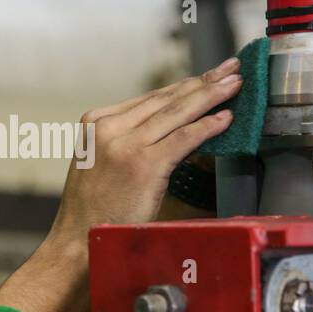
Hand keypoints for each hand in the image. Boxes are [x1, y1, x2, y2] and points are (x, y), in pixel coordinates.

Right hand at [0, 59, 239, 311]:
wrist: (77, 243)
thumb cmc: (93, 212)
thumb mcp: (100, 163)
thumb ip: (126, 141)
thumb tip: (168, 127)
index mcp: (96, 123)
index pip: (149, 98)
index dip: (183, 85)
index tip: (206, 76)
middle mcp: (108, 127)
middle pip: (165, 98)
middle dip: (203, 81)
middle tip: (231, 67)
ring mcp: (125, 144)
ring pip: (177, 112)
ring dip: (211, 95)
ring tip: (235, 83)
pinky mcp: (143, 164)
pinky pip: (184, 138)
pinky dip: (207, 127)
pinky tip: (225, 118)